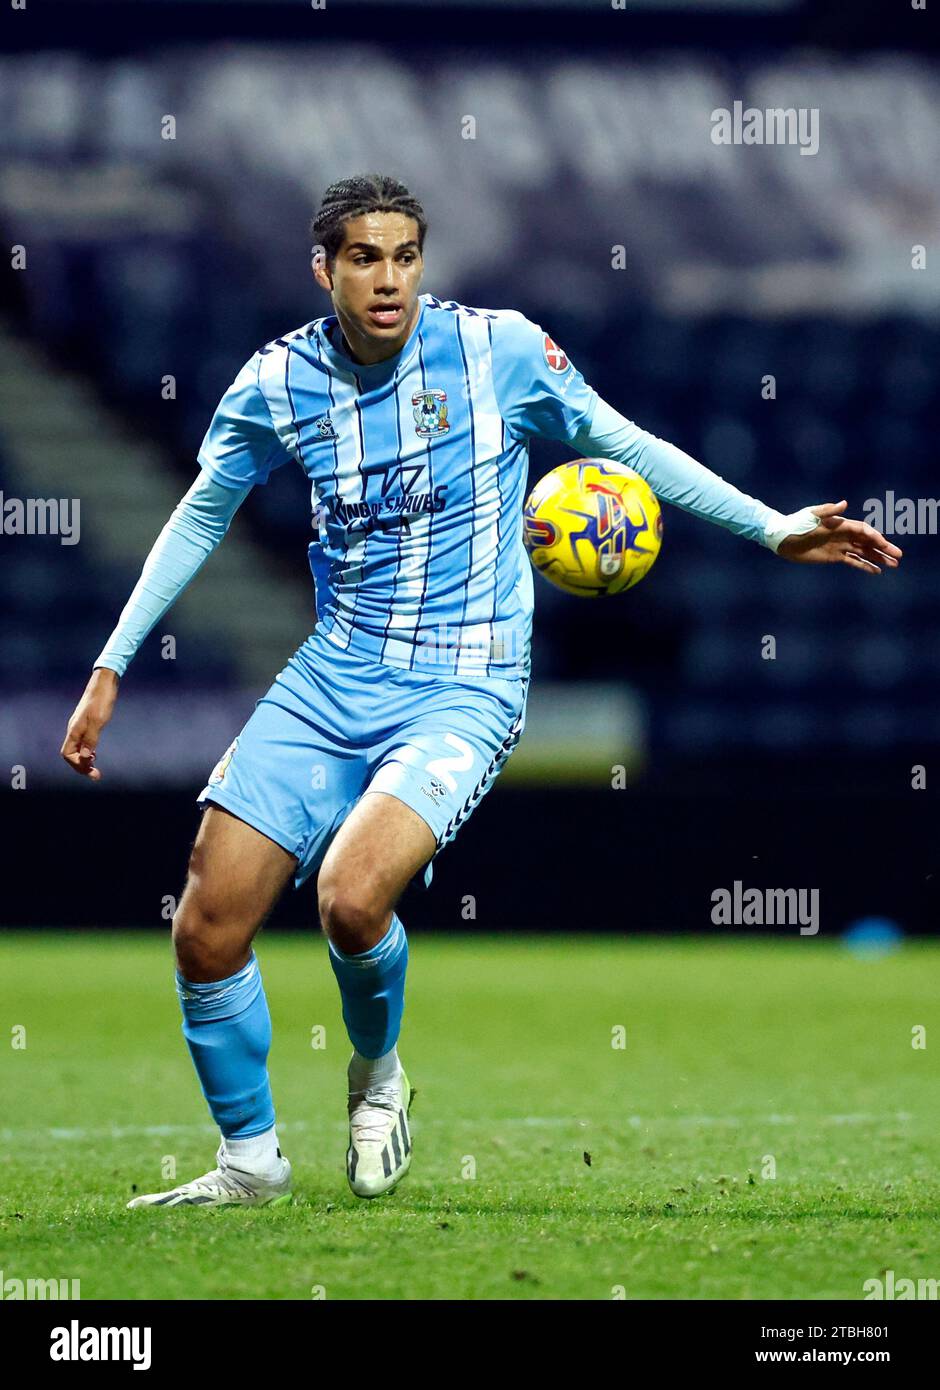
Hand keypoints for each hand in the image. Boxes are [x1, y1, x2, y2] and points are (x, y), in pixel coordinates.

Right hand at [60, 668, 119, 779]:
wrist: (104, 683)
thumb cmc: (101, 700)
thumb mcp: (98, 720)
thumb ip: (91, 739)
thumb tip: (84, 757)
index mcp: (74, 730)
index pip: (68, 754)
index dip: (78, 765)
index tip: (92, 771)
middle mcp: (74, 729)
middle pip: (71, 754)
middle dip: (81, 766)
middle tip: (96, 775)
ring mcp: (79, 725)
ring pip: (76, 748)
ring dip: (84, 760)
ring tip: (94, 768)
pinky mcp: (86, 722)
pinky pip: (81, 742)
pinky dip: (87, 751)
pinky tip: (94, 753)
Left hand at [777, 501, 901, 573]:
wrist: (782, 538)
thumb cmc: (796, 523)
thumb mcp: (811, 515)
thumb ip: (828, 511)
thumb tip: (844, 503)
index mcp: (841, 524)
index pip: (863, 531)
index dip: (875, 538)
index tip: (884, 546)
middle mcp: (844, 535)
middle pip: (868, 542)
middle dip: (883, 549)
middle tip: (898, 557)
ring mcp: (840, 546)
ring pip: (864, 552)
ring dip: (878, 558)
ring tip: (894, 565)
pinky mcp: (834, 557)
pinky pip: (853, 561)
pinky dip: (865, 566)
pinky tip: (877, 571)